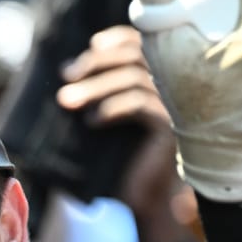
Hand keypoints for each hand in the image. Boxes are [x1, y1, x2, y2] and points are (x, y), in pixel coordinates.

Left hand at [56, 25, 183, 234]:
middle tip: (66, 76)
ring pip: (133, 79)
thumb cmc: (121, 158)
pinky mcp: (171, 127)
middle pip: (135, 56)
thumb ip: (98, 89)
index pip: (142, 43)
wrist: (143, 200)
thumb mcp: (107, 116)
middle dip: (96, 62)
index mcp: (160, 79)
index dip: (115, 40)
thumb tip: (67, 67)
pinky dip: (111, 108)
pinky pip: (139, 104)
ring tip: (66, 102)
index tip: (89, 48)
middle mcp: (172, 87)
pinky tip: (92, 121)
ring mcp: (175, 106)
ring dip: (94, 87)